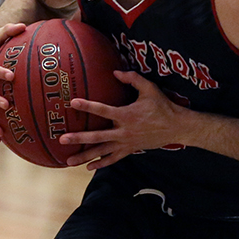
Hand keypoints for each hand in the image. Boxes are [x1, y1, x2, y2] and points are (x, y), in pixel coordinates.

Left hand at [60, 71, 183, 169]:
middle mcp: (123, 131)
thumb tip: (115, 72)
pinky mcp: (130, 149)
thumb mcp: (149, 89)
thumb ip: (132, 79)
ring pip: (102, 151)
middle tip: (62, 139)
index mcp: (126, 115)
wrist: (176, 127)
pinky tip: (89, 167)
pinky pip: (113, 158)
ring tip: (69, 161)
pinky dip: (101, 163)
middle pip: (97, 137)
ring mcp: (126, 143)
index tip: (72, 102)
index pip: (102, 110)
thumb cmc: (163, 106)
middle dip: (78, 138)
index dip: (87, 106)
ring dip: (85, 156)